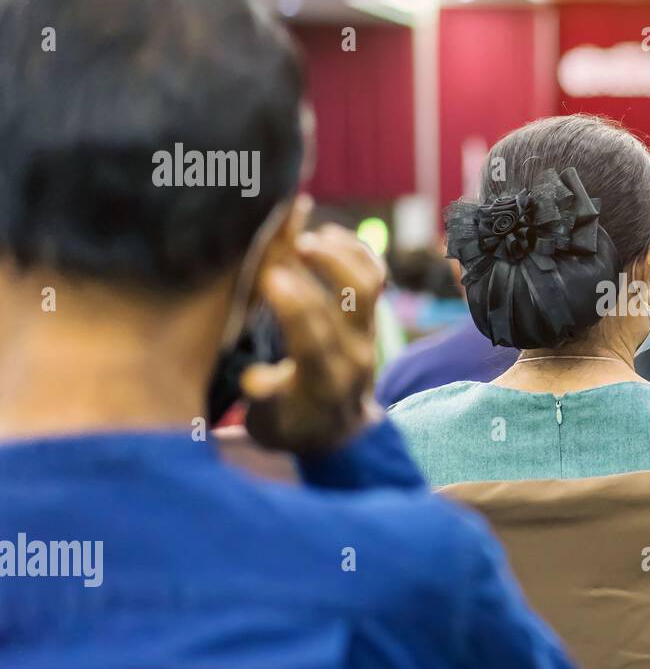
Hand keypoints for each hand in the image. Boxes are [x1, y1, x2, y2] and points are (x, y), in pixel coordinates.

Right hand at [241, 213, 385, 454]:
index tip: (271, 276)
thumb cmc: (291, 425)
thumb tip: (254, 379)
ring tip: (304, 237)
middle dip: (320, 268)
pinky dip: (356, 250)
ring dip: (340, 254)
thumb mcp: (269, 425)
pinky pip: (376, 276)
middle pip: (349, 302)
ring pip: (369, 283)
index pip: (315, 340)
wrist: (339, 434)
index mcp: (324, 384)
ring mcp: (368, 334)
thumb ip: (264, 400)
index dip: (295, 307)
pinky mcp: (372, 319)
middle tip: (284, 240)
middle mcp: (355, 356)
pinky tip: (326, 234)